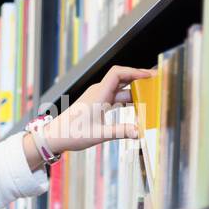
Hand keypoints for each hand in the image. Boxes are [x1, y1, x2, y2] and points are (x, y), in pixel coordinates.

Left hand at [27, 64, 157, 163]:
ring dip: (132, 93)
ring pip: (118, 90)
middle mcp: (98, 91)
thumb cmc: (73, 134)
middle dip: (138, 80)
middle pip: (122, 79)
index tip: (149, 76)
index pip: (119, 73)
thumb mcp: (99, 134)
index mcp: (99, 94)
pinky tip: (133, 107)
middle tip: (154, 84)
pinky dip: (123, 100)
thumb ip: (120, 132)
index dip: (135, 71)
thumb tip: (139, 132)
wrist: (54, 136)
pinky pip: (112, 97)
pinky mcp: (94, 103)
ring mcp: (96, 97)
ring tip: (147, 97)